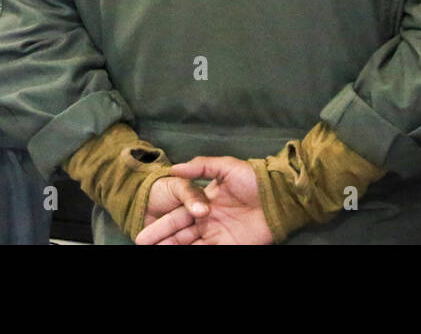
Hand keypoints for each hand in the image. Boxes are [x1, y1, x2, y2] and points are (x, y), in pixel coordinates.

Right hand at [135, 156, 273, 244]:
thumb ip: (200, 166)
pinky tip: (180, 253)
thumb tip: (174, 168)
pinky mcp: (230, 246)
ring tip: (156, 252)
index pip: (177, 217)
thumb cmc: (253, 179)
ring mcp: (218, 236)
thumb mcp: (225, 167)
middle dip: (161, 241)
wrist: (278, 195)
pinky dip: (193, 253)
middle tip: (142, 246)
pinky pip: (207, 252)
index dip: (161, 226)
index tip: (143, 234)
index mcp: (203, 203)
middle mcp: (207, 222)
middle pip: (179, 235)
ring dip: (173, 249)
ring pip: (190, 246)